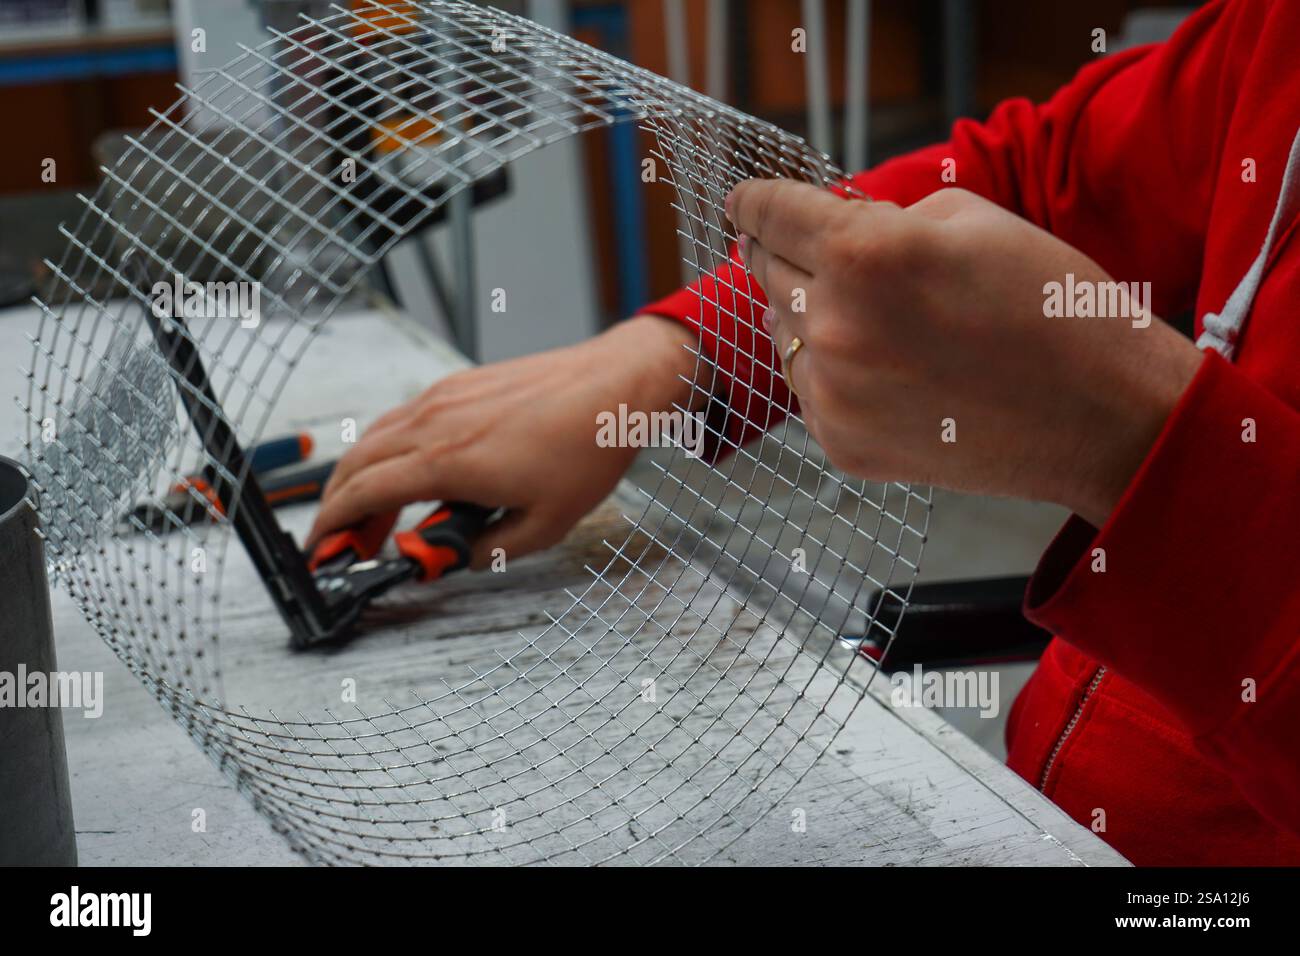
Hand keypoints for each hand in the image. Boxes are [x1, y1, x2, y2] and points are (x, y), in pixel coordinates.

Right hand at [305, 315, 696, 567]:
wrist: (615, 386)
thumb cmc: (586, 449)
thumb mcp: (543, 526)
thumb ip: (485, 550)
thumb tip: (451, 558)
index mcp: (448, 462)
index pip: (365, 494)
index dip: (333, 525)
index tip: (323, 548)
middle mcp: (434, 423)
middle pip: (357, 464)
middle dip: (340, 507)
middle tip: (347, 542)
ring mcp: (443, 398)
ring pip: (376, 438)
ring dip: (363, 477)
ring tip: (376, 515)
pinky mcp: (458, 385)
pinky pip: (403, 419)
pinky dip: (389, 450)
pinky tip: (410, 473)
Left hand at [726, 182, 1203, 525]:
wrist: (1101, 416)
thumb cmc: (1050, 305)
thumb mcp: (972, 220)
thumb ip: (883, 218)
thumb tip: (831, 228)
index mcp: (864, 256)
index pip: (773, 215)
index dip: (752, 203)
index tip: (739, 203)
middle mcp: (834, 327)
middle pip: (768, 273)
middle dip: (784, 254)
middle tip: (803, 250)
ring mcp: (833, 395)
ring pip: (783, 333)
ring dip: (809, 315)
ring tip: (872, 316)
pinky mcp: (842, 445)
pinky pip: (808, 389)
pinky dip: (830, 371)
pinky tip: (884, 366)